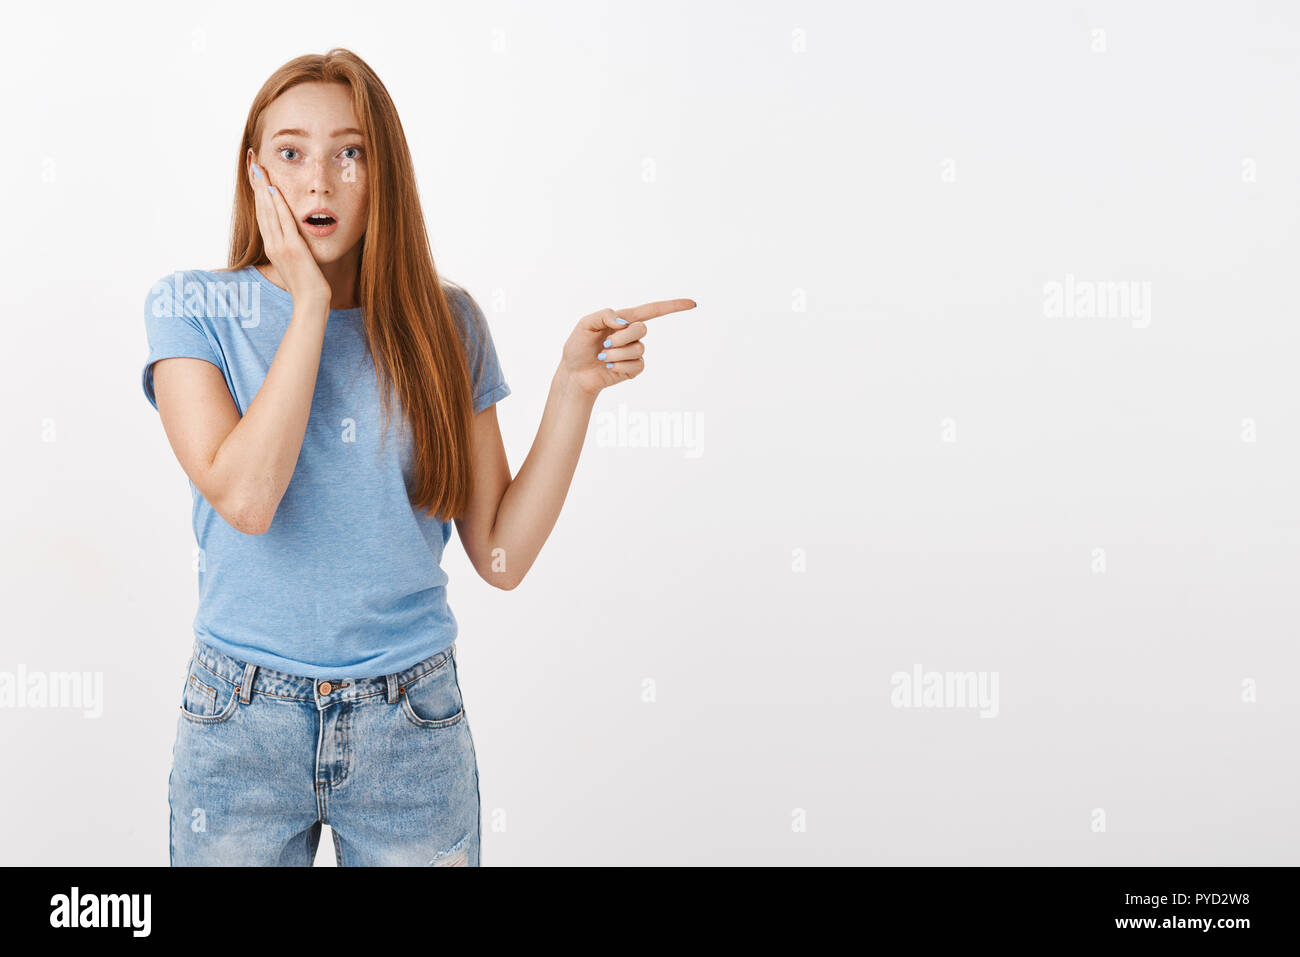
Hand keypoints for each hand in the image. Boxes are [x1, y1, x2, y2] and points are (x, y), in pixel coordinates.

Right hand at [247, 160, 330, 306]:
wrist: (312, 302)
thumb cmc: (307, 285)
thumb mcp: (294, 264)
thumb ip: (290, 249)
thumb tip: (291, 239)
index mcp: (271, 247)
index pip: (262, 214)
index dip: (258, 194)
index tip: (256, 176)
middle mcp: (272, 245)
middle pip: (261, 209)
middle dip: (257, 185)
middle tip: (253, 163)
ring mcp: (280, 247)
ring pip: (268, 212)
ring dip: (264, 189)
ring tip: (259, 169)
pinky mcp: (292, 249)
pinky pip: (284, 222)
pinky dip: (278, 205)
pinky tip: (275, 190)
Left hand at [561, 298, 696, 396]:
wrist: (574, 373)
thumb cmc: (578, 347)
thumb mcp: (585, 324)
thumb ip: (604, 315)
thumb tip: (624, 323)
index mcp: (623, 320)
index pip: (652, 311)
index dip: (673, 306)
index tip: (692, 304)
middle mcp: (631, 335)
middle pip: (642, 329)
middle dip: (622, 337)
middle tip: (605, 345)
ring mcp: (634, 352)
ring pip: (638, 349)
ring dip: (616, 354)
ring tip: (602, 358)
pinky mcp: (633, 369)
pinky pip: (637, 365)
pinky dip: (620, 366)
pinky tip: (610, 367)